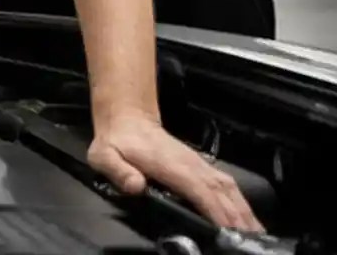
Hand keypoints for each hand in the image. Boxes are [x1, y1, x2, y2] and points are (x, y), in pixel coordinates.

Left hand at [88, 112, 262, 231]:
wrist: (128, 118)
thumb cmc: (117, 141)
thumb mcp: (105, 156)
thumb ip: (118, 171)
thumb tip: (135, 186)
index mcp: (171, 166)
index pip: (200, 191)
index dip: (215, 211)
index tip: (228, 231)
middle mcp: (191, 165)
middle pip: (222, 194)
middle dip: (238, 218)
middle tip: (251, 241)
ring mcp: (199, 165)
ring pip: (230, 190)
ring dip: (244, 211)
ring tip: (255, 234)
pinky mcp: (201, 167)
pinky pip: (227, 186)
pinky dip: (239, 202)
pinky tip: (246, 216)